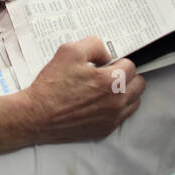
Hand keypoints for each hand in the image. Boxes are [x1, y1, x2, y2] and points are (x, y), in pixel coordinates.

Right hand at [22, 39, 144, 143]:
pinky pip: (123, 116)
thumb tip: (107, 56)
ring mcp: (112, 118)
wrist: (36, 115)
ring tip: (105, 90)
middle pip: (138, 84)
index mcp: (111, 81)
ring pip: (134, 100)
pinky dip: (117, 108)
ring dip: (125, 93)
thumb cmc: (51, 85)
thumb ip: (95, 45)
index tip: (104, 65)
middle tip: (108, 76)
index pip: (130, 65)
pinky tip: (100, 103)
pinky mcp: (105, 129)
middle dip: (126, 77)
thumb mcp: (69, 51)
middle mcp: (116, 101)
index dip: (116, 62)